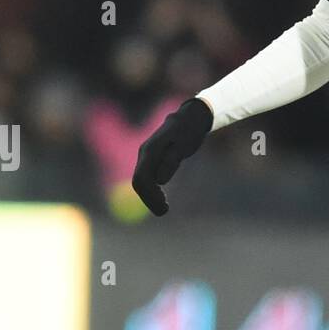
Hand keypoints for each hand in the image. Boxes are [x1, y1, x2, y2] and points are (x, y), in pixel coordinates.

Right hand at [132, 97, 212, 215]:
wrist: (190, 118)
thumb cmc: (189, 131)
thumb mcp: (183, 146)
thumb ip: (171, 161)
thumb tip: (160, 180)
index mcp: (150, 151)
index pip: (141, 178)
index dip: (150, 196)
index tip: (164, 207)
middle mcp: (144, 154)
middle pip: (138, 183)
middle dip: (149, 200)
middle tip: (164, 211)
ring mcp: (146, 157)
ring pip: (141, 182)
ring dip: (150, 197)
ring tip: (164, 208)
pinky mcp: (152, 160)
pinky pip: (147, 179)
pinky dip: (153, 191)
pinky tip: (163, 198)